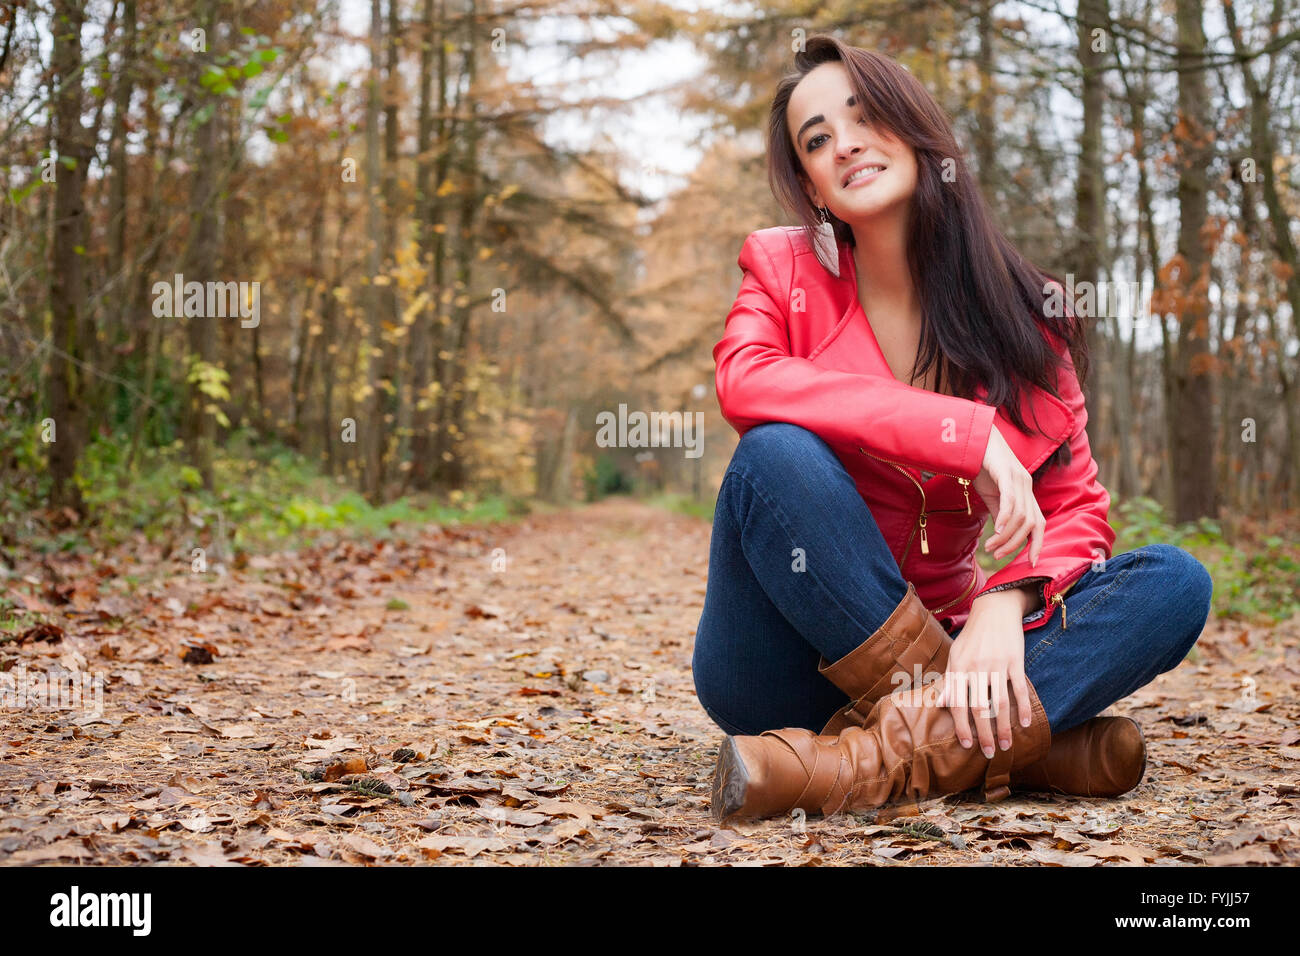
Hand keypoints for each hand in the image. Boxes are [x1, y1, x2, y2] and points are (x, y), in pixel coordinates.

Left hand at [937, 590, 1033, 756]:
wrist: (994, 609)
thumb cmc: (972, 636)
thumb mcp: (955, 654)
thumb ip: (950, 680)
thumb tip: (942, 704)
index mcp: (959, 667)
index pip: (958, 704)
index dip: (962, 726)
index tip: (967, 745)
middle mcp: (976, 667)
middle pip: (980, 708)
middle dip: (984, 734)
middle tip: (989, 753)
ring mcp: (997, 664)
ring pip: (1000, 703)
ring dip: (1004, 727)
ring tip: (1007, 745)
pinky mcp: (1015, 661)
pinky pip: (1019, 688)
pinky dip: (1024, 707)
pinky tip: (1026, 724)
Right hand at [973, 424, 1044, 565]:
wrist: (973, 437)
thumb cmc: (981, 465)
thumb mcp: (990, 493)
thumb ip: (998, 511)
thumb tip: (1001, 533)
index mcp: (1025, 492)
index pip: (1039, 523)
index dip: (1038, 544)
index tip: (1032, 563)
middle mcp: (1027, 486)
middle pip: (1031, 524)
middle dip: (1016, 544)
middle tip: (997, 555)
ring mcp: (1019, 479)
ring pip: (1021, 516)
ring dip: (1006, 536)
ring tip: (990, 546)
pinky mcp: (1007, 473)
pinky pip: (1010, 500)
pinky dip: (1005, 518)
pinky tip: (996, 529)